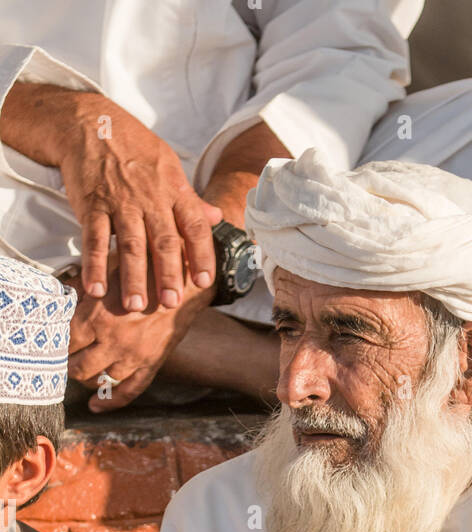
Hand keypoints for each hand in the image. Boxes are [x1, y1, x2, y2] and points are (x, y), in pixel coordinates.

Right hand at [58, 92, 220, 308]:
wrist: (92, 123)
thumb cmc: (135, 149)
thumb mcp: (169, 167)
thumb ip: (191, 199)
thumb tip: (217, 218)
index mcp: (174, 190)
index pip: (194, 226)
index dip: (202, 255)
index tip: (205, 282)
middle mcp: (150, 197)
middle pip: (163, 241)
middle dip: (169, 274)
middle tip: (171, 304)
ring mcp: (120, 201)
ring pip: (130, 244)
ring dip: (133, 277)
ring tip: (135, 306)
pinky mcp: (92, 204)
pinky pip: (94, 239)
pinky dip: (94, 265)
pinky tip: (96, 288)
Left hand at [67, 266, 213, 411]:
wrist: (182, 284)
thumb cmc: (143, 272)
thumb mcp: (107, 269)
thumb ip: (81, 284)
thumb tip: (58, 295)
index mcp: (97, 316)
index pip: (65, 340)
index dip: (56, 342)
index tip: (54, 341)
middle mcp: (112, 340)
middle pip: (77, 366)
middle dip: (67, 364)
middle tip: (63, 358)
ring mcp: (132, 356)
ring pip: (98, 381)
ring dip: (85, 378)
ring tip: (79, 370)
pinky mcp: (150, 365)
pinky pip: (127, 392)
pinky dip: (109, 403)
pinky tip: (94, 406)